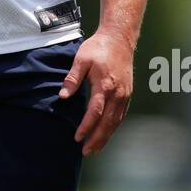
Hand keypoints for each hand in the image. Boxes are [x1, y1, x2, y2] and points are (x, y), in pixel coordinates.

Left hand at [59, 29, 134, 155]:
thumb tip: (63, 96)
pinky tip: (106, 134)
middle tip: (86, 152)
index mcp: (105, 85)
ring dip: (105, 137)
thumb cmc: (98, 48)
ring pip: (115, 121)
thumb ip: (72, 79)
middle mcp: (117, 93)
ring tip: (95, 149)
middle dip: (97, 139)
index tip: (77, 137)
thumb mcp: (81, 59)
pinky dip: (113, 127)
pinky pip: (120, 115)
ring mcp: (124, 95)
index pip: (95, 112)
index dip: (86, 127)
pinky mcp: (127, 94)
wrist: (119, 39)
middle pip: (107, 122)